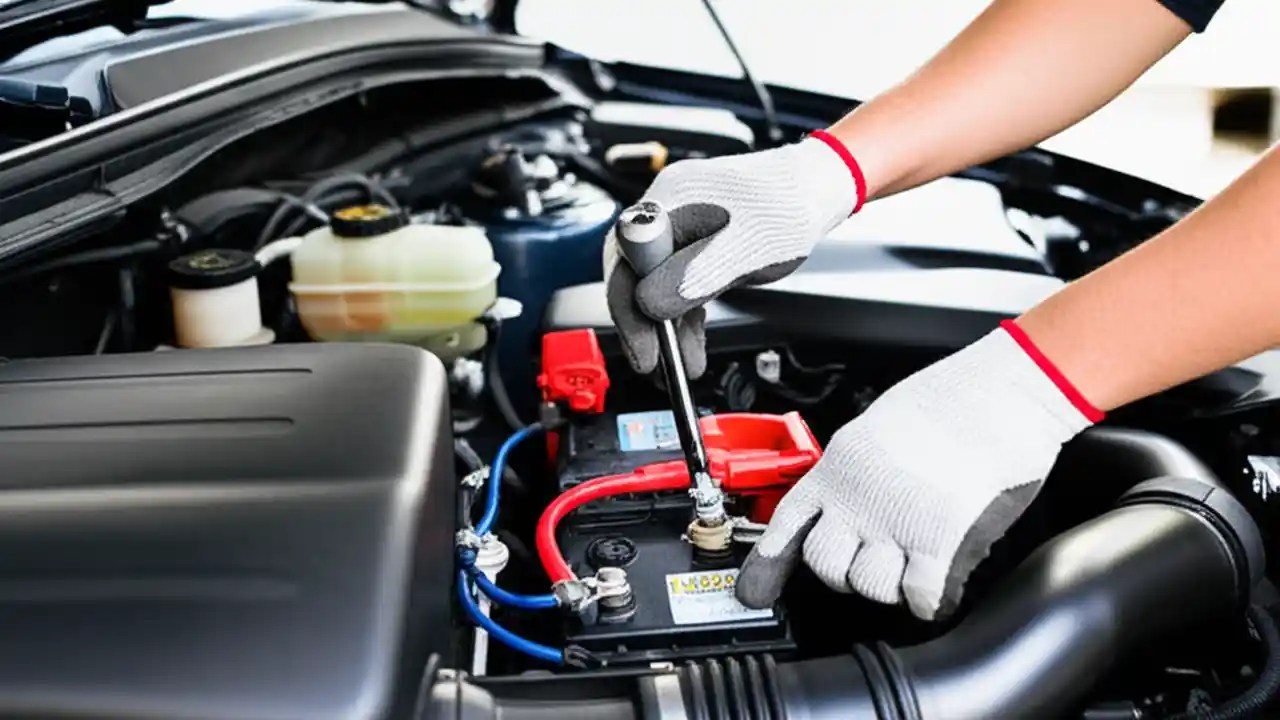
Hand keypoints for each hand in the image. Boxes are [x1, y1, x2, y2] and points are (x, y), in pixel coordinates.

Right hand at [604, 134, 858, 378]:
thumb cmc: (788, 207)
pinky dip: (682, 315)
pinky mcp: (693, 245)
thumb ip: (694, 277)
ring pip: (655, 284)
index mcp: (669, 202)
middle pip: (633, 274)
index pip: (626, 260)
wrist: (815, 190)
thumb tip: (649, 304)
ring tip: (679, 364)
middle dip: (643, 324)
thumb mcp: (743, 250)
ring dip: (665, 327)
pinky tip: (690, 342)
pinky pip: (676, 284)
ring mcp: (678, 229)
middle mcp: (665, 213)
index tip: (644, 347)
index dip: (628, 308)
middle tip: (653, 364)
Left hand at [735, 322, 1099, 619]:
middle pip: (825, 566)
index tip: (755, 592)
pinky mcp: (939, 539)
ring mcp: (895, 522)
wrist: (1002, 390)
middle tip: (871, 561)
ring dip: (890, 586)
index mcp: (837, 469)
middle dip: (845, 574)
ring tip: (911, 565)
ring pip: (869, 586)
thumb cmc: (950, 399)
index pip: (786, 526)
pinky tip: (938, 587)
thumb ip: (856, 475)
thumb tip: (849, 512)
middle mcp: (857, 499)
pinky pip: (920, 597)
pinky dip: (929, 601)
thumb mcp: (876, 429)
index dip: (767, 564)